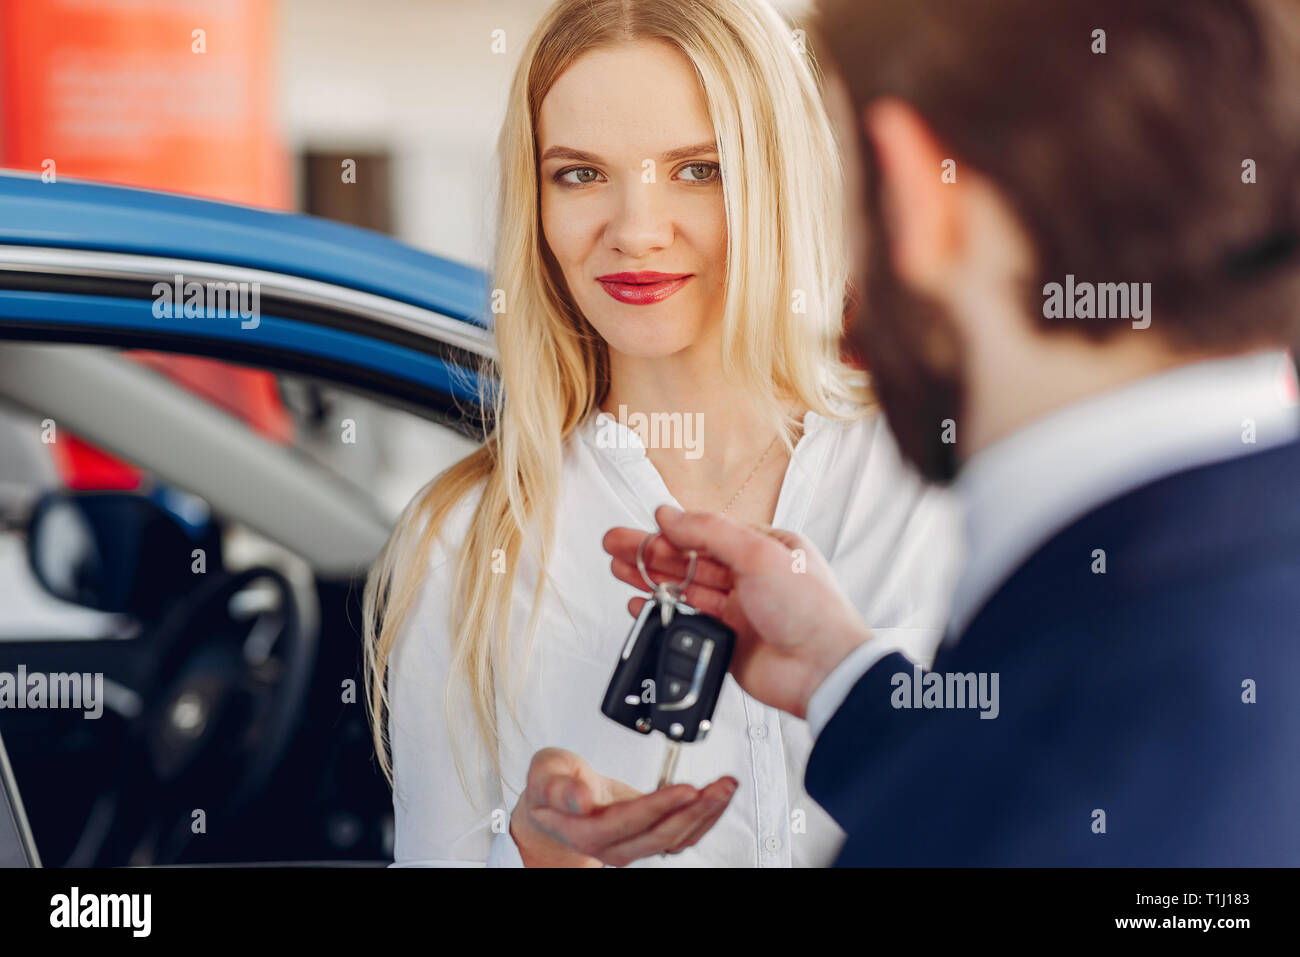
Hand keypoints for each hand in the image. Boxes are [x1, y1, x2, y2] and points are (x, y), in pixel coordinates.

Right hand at [509, 748, 737, 866]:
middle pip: (662, 835)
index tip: (686, 788)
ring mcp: (633, 844)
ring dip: (706, 814)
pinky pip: (682, 834)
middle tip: (721, 785)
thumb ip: (560, 786)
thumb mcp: (545, 774)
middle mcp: (614, 845)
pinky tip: (717, 797)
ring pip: (677, 838)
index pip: (629, 821)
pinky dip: (703, 816)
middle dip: (696, 810)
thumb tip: (581, 797)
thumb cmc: (550, 786)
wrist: (552, 809)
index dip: (660, 806)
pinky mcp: (648, 836)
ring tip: (726, 787)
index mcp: (587, 830)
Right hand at [602, 505, 872, 717]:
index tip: (642, 527)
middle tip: (616, 545)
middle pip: (690, 560)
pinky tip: (642, 604)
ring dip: (651, 580)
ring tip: (619, 569)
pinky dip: (662, 613)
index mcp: (766, 548)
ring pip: (685, 590)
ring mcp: (739, 611)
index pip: (708, 533)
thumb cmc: (810, 609)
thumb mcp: (759, 553)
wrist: (823, 669)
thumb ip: (709, 532)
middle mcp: (752, 577)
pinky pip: (687, 622)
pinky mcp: (728, 642)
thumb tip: (670, 515)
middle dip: (651, 552)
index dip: (672, 531)